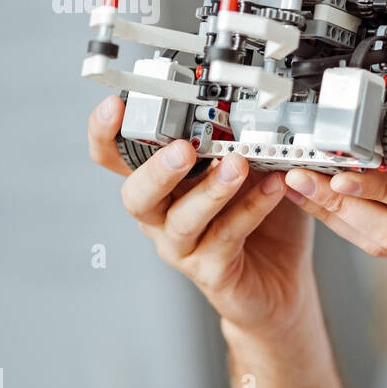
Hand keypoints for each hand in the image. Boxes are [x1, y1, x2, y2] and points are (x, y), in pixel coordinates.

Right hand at [87, 94, 319, 335]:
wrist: (280, 280)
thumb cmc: (256, 220)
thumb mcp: (245, 170)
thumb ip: (235, 142)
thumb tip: (244, 108)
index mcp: (160, 185)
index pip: (116, 159)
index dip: (106, 135)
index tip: (117, 107)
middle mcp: (161, 217)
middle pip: (137, 195)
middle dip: (157, 169)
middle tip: (183, 149)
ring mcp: (183, 246)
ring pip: (183, 219)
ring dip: (210, 190)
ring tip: (237, 166)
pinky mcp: (212, 270)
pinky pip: (227, 236)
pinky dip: (252, 208)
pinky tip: (274, 187)